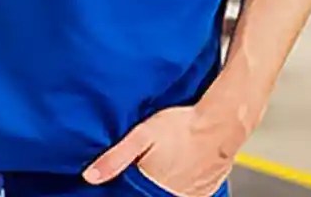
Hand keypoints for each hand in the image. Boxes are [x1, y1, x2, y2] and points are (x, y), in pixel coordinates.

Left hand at [83, 106, 242, 196]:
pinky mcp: (205, 192)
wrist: (221, 121)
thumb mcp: (140, 136)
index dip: (124, 189)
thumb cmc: (181, 125)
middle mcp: (174, 195)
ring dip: (161, 187)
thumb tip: (90, 177)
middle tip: (146, 167)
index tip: (121, 182)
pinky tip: (177, 172)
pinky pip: (187, 195)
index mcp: (154, 187)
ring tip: (162, 168)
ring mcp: (191, 195)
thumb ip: (115, 158)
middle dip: (141, 186)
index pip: (133, 195)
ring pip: (169, 196)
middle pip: (150, 195)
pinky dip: (178, 188)